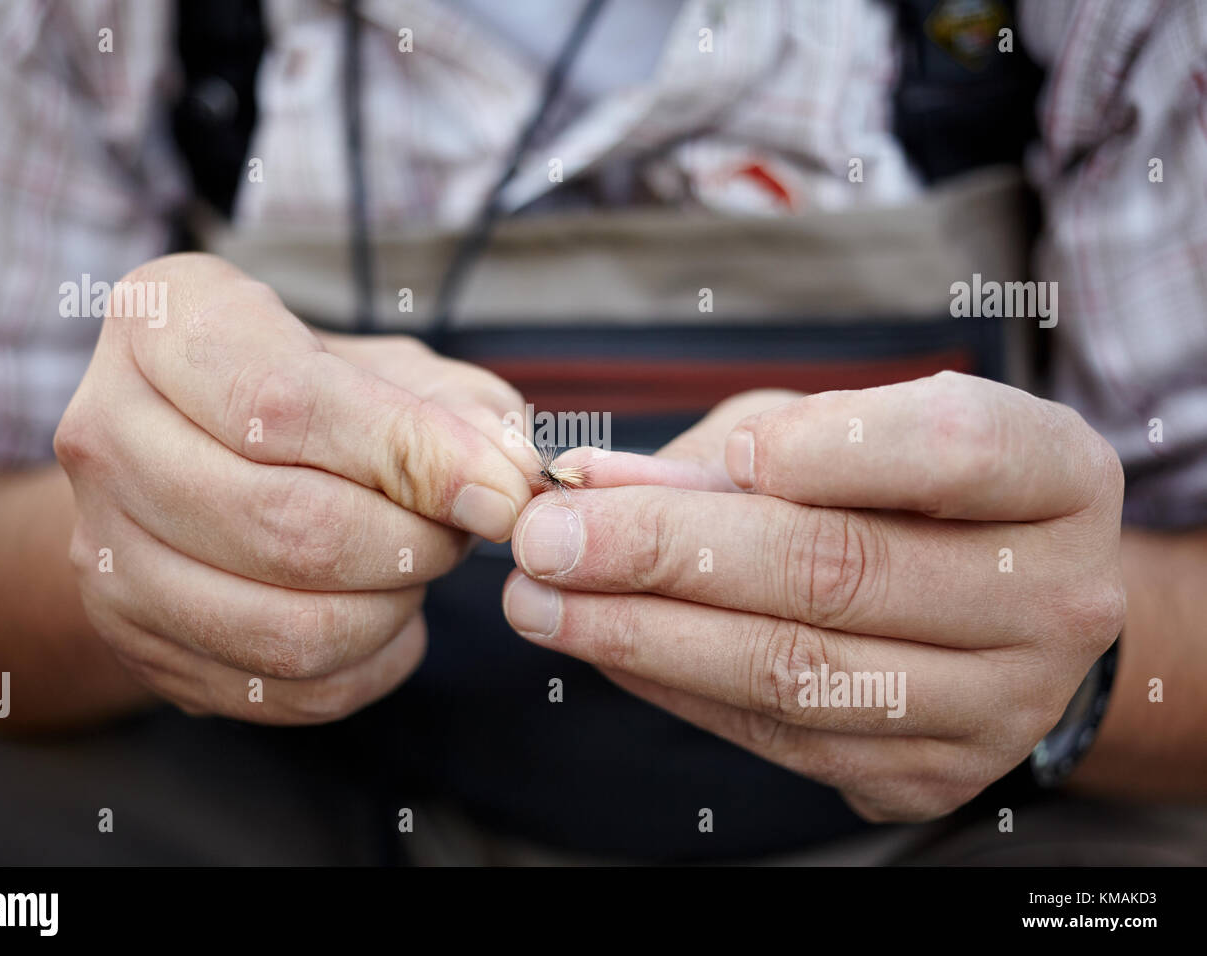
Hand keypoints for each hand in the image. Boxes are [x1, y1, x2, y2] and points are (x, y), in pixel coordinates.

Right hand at [56, 253, 531, 723]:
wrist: (192, 456)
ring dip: (392, 610)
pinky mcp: (135, 643)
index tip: (499, 493)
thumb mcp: (386, 367)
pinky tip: (383, 617)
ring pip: (286, 627)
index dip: (412, 457)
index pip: (287, 404)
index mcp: (163, 324)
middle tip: (459, 532)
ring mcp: (104, 551)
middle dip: (412, 542)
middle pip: (287, 525)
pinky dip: (367, 664)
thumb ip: (456, 409)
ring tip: (415, 568)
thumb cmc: (309, 396)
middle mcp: (105, 434)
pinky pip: (283, 688)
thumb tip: (506, 477)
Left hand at [503, 373, 1125, 820]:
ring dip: (642, 636)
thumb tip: (589, 486)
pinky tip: (602, 646)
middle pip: (840, 572)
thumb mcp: (842, 431)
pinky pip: (778, 736)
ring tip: (540, 602)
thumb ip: (733, 452)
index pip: (952, 451)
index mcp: (1054, 477)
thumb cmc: (910, 489)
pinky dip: (672, 686)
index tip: (731, 451)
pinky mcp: (928, 775)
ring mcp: (998, 705)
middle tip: (547, 536)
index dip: (833, 447)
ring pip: (796, 672)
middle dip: (668, 552)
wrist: (1006, 609)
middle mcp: (1051, 599)